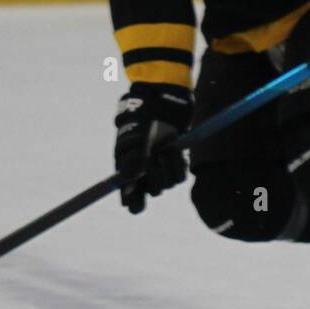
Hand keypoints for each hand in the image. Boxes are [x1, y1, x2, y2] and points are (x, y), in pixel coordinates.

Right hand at [113, 84, 192, 213]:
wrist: (162, 106)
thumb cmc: (142, 121)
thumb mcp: (133, 139)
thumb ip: (131, 159)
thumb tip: (130, 179)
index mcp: (129, 173)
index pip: (132, 201)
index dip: (134, 202)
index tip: (137, 199)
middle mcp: (145, 176)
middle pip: (153, 193)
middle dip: (155, 178)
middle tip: (153, 158)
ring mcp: (162, 171)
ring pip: (168, 184)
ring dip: (167, 166)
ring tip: (163, 147)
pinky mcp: (177, 165)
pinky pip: (180, 176)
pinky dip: (178, 163)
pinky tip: (173, 148)